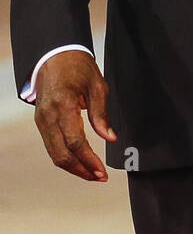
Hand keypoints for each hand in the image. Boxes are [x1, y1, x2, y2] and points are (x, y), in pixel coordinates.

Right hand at [33, 52, 115, 181]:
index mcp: (64, 105)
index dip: (89, 160)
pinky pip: (51, 146)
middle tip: (99, 177)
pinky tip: (79, 162)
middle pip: (62, 154)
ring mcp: (42, 119)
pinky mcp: (41, 121)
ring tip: (91, 174)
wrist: (55, 55)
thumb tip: (110, 138)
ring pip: (54, 154)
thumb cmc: (78, 67)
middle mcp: (49, 115)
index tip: (101, 172)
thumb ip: (102, 114)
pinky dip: (65, 157)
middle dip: (81, 170)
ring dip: (73, 167)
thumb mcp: (97, 86)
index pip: (75, 142)